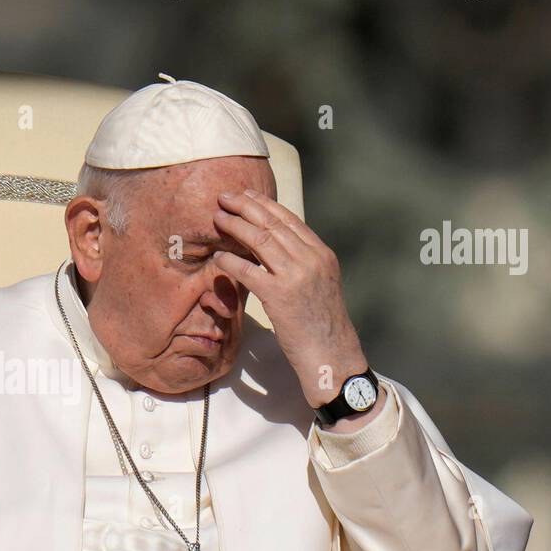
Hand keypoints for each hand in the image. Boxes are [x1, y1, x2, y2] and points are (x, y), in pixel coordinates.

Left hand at [211, 188, 373, 413]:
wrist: (332, 354)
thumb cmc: (321, 325)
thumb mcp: (320, 285)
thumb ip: (302, 264)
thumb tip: (276, 250)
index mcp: (322, 254)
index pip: (290, 219)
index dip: (265, 205)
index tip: (246, 196)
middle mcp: (312, 259)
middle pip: (273, 223)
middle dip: (246, 207)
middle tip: (225, 197)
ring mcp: (297, 276)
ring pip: (261, 240)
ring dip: (236, 226)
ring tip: (218, 218)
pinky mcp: (280, 296)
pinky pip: (249, 270)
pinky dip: (231, 260)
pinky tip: (218, 256)